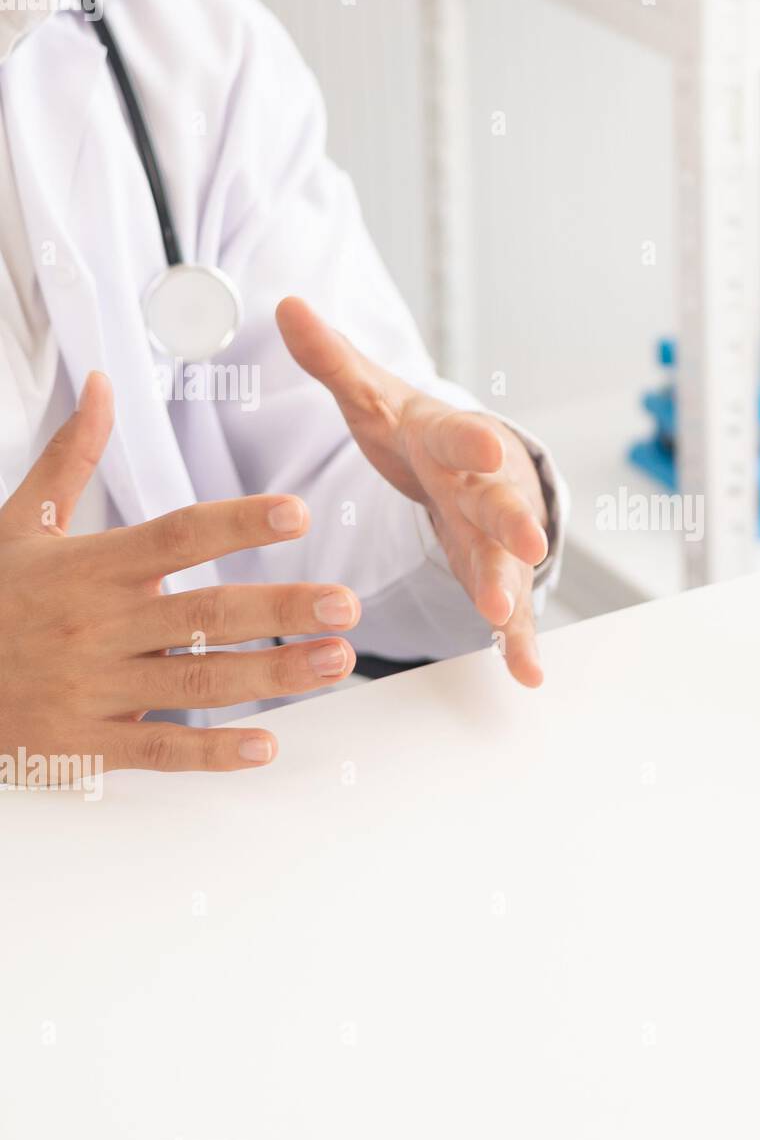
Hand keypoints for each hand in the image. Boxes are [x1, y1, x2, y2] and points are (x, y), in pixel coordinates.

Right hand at [0, 374, 360, 780]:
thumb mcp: (19, 524)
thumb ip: (72, 457)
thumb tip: (103, 386)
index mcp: (90, 567)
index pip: (177, 536)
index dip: (238, 523)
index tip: (297, 514)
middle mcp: (98, 626)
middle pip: (204, 614)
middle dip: (281, 609)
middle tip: (347, 605)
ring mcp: (93, 689)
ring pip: (197, 684)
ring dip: (273, 674)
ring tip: (334, 660)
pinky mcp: (85, 745)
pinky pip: (159, 751)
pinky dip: (213, 753)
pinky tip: (266, 746)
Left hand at [276, 297, 549, 686]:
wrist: (472, 462)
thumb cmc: (418, 431)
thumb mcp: (375, 396)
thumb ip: (332, 359)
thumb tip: (286, 305)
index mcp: (452, 441)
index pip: (466, 436)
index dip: (476, 442)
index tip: (488, 444)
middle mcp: (484, 487)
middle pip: (501, 504)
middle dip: (514, 523)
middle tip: (527, 542)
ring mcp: (495, 535)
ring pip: (507, 563)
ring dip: (509, 590)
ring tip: (504, 621)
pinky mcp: (496, 574)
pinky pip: (513, 612)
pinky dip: (520, 641)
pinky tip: (528, 673)